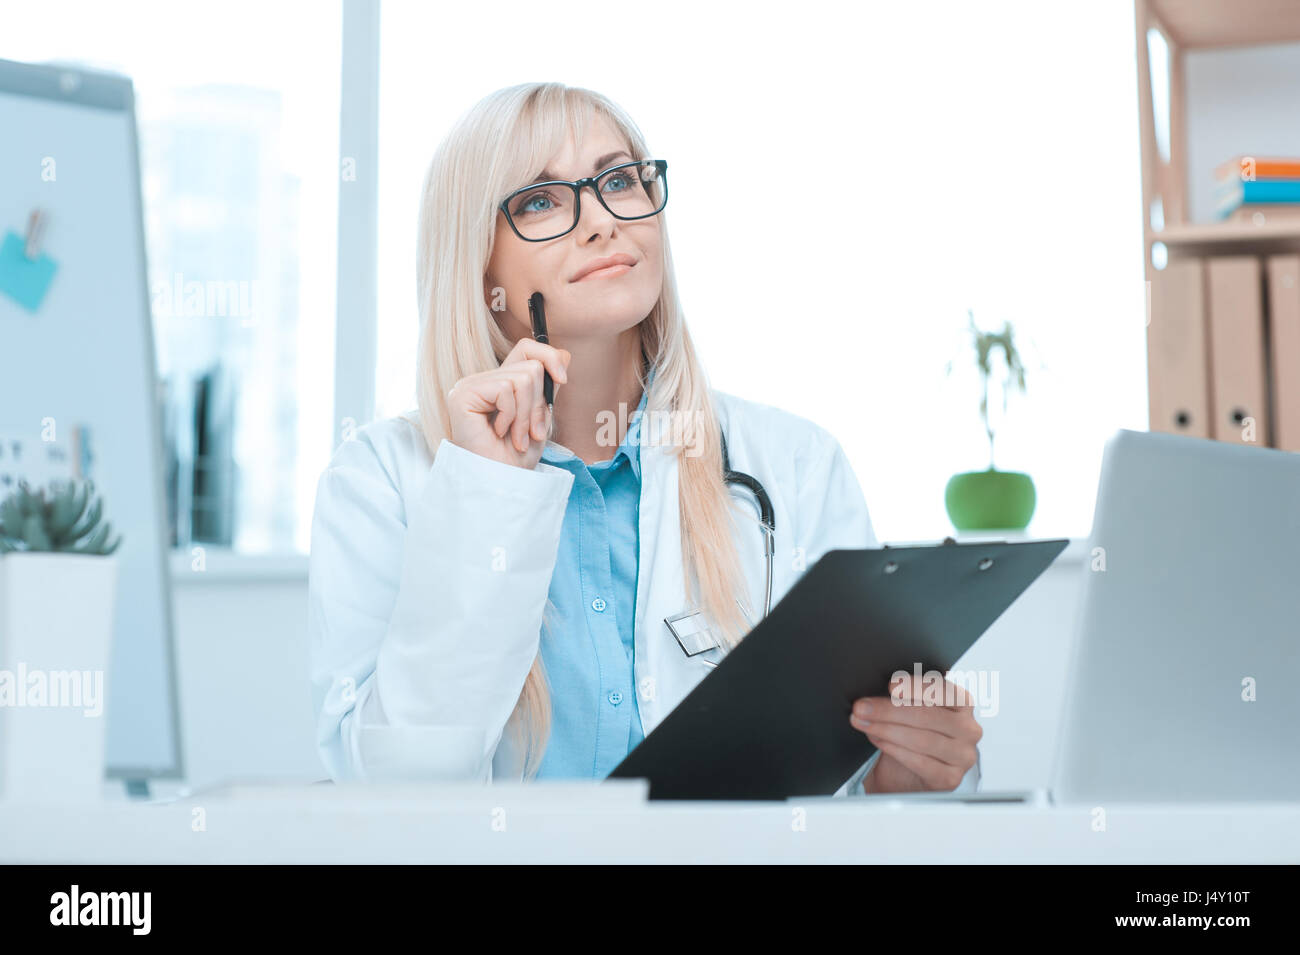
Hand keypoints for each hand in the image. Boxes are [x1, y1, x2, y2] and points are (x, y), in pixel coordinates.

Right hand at [446, 338, 570, 469]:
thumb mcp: (541, 418)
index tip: (563, 380)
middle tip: (530, 433)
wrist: (500, 482)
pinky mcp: (463, 394)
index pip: (526, 348)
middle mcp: (482, 380)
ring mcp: (470, 385)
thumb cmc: (515, 458)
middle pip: (531, 367)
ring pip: (522, 378)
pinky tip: (498, 433)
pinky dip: (511, 415)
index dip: (549, 357)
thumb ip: (547, 388)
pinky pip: (506, 389)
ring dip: (526, 415)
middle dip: (538, 405)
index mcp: (499, 383)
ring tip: (516, 437)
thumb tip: (564, 354)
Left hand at [848, 672, 981, 793]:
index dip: (916, 687)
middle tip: (862, 707)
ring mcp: (963, 756)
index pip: (944, 690)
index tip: (890, 686)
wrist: (910, 772)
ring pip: (922, 740)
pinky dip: (893, 750)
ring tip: (864, 723)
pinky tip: (877, 740)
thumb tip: (876, 692)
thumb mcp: (911, 709)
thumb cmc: (912, 732)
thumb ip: (904, 696)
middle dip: (889, 710)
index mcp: (963, 703)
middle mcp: (969, 729)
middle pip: (927, 716)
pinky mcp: (951, 779)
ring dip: (886, 730)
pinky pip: (919, 762)